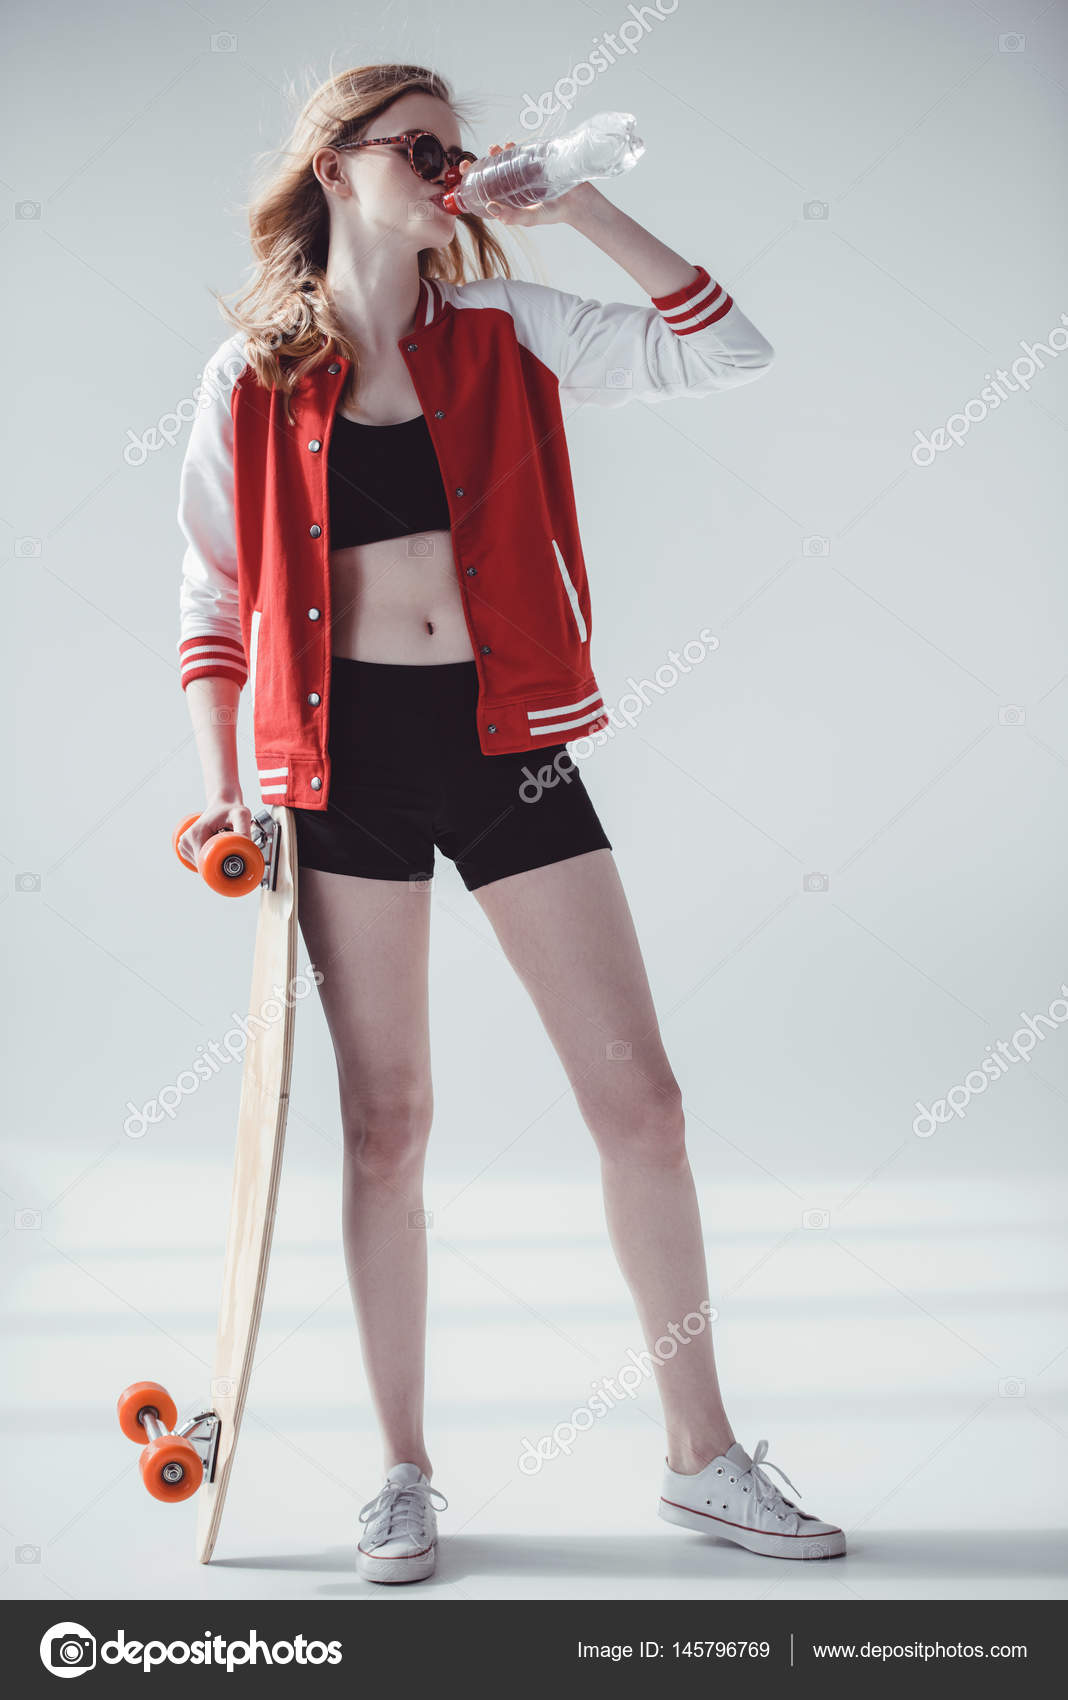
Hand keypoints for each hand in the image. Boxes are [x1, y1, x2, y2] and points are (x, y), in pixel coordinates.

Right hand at [178, 795, 253, 866]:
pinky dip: (208, 858)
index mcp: (196, 834)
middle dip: (217, 864)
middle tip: (231, 850)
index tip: (231, 864)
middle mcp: (186, 840)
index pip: (205, 863)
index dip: (218, 868)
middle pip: (202, 865)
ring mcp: (184, 844)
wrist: (222, 804)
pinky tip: (214, 846)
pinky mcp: (185, 847)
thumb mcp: (241, 816)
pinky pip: (198, 862)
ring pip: (200, 865)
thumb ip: (244, 830)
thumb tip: (246, 848)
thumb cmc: (232, 810)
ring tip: (221, 844)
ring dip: (213, 861)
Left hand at [459, 142, 591, 226]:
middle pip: (491, 172)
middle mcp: (513, 184)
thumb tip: (491, 208)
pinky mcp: (534, 161)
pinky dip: (513, 147)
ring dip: (495, 154)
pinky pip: (519, 151)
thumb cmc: (554, 213)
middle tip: (469, 162)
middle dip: (479, 165)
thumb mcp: (530, 218)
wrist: (578, 201)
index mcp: (508, 199)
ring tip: (493, 150)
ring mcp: (523, 171)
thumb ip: (512, 216)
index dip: (472, 182)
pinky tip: (509, 145)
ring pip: (503, 160)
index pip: (485, 190)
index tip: (462, 176)